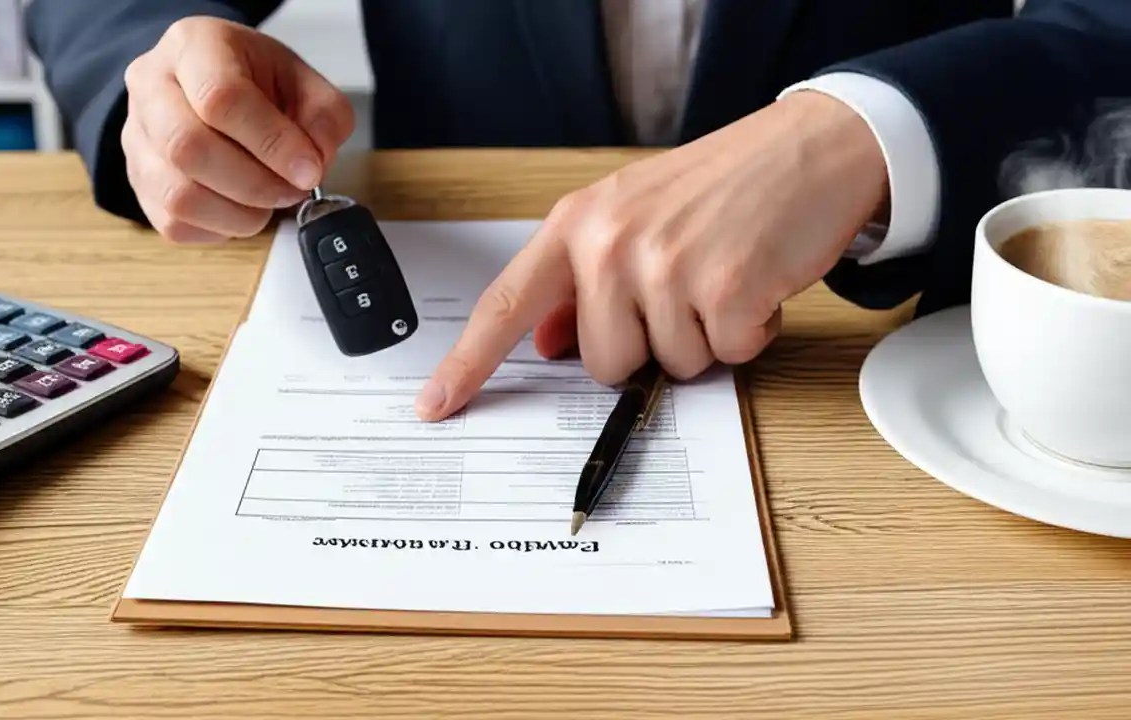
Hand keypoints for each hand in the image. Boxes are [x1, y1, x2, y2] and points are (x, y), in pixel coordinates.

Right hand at [121, 17, 354, 243]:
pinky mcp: (138, 182)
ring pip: (178, 196)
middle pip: (188, 149)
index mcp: (193, 45)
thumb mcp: (301, 79)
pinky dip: (220, 228)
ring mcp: (136, 138)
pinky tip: (242, 208)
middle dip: (256, 184)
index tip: (308, 170)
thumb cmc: (253, 80)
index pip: (220, 98)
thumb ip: (322, 116)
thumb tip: (313, 164)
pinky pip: (175, 224)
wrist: (209, 87)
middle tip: (293, 190)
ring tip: (269, 201)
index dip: (271, 144)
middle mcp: (150, 87)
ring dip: (239, 213)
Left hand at [414, 91, 888, 419]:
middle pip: (604, 363)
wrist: (809, 147)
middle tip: (684, 290)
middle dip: (649, 345)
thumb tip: (550, 343)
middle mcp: (610, 243)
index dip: (468, 362)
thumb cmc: (719, 186)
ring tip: (722, 275)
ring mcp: (666, 266)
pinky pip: (725, 357)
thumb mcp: (633, 215)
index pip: (506, 304)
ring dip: (704, 337)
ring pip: (669, 366)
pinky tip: (756, 283)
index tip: (436, 404)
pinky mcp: (725, 289)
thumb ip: (583, 281)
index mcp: (577, 223)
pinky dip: (748, 333)